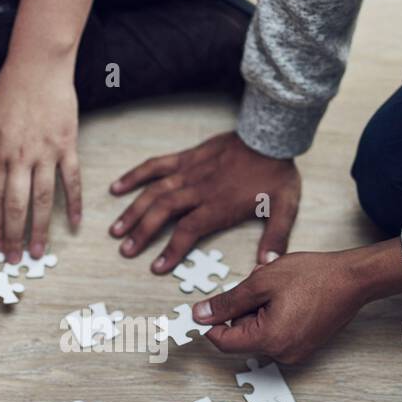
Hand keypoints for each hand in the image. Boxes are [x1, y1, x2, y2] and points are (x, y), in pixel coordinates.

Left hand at [0, 57, 81, 260]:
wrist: (38, 66)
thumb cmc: (8, 92)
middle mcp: (20, 158)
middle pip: (17, 205)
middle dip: (15, 235)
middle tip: (15, 259)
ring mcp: (46, 153)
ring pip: (43, 199)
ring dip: (40, 228)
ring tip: (39, 251)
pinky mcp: (67, 146)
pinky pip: (72, 180)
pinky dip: (74, 203)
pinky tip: (74, 224)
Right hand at [109, 132, 299, 272]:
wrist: (270, 134)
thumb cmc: (276, 173)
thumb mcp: (285, 208)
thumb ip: (276, 237)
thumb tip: (268, 265)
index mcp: (218, 205)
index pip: (188, 230)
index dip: (171, 250)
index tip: (157, 267)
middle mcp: (199, 189)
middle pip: (163, 212)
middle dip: (142, 233)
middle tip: (125, 251)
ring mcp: (189, 171)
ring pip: (154, 191)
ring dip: (133, 210)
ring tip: (116, 229)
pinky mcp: (186, 158)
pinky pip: (156, 165)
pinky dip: (135, 176)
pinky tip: (117, 188)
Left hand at [191, 243, 401, 362]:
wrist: (353, 279)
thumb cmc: (313, 276)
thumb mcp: (260, 283)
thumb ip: (227, 302)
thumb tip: (200, 315)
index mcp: (269, 340)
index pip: (224, 342)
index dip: (212, 323)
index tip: (210, 307)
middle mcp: (282, 354)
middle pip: (242, 337)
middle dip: (242, 310)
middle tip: (256, 285)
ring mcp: (296, 353)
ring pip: (259, 334)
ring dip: (258, 311)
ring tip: (276, 288)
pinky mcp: (305, 346)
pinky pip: (276, 334)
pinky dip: (273, 316)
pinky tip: (287, 296)